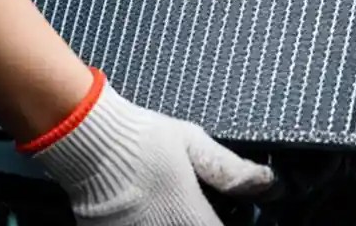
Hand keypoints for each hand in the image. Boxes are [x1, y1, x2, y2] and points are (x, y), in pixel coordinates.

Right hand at [25, 70, 275, 225]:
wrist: (86, 141)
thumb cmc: (141, 139)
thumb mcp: (193, 145)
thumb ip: (231, 170)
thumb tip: (269, 183)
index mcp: (191, 220)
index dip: (227, 224)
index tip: (221, 216)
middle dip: (198, 223)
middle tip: (194, 211)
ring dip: (172, 223)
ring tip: (169, 208)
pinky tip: (147, 212)